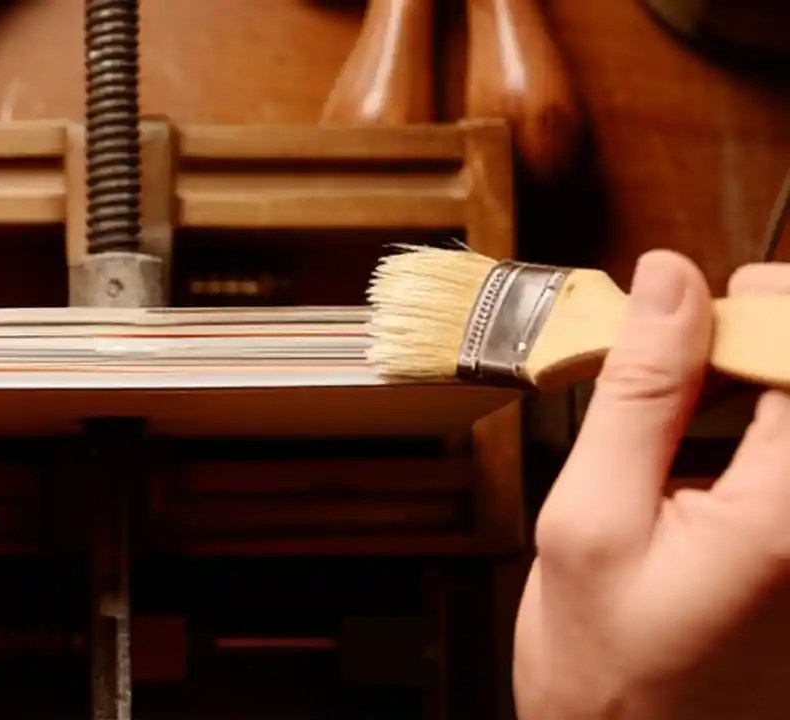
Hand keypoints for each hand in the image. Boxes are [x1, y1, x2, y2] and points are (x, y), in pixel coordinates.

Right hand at [514, 251, 789, 718]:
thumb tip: (667, 283)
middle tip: (680, 341)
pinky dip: (763, 433)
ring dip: (761, 383)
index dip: (768, 307)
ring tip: (682, 399)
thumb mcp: (590, 519)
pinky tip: (706, 449)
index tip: (701, 297)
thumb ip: (638, 395)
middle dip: (761, 339)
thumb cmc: (607, 670)